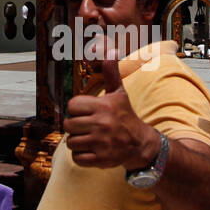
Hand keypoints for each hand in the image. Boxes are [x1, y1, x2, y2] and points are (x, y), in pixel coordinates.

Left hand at [64, 55, 158, 170]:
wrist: (140, 144)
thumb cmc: (125, 116)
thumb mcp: (119, 93)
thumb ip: (111, 73)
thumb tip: (110, 50)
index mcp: (103, 106)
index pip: (73, 105)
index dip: (77, 110)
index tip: (87, 113)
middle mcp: (102, 124)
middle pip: (69, 125)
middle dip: (75, 127)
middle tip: (87, 127)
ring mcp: (101, 143)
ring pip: (71, 142)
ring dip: (77, 142)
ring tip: (89, 139)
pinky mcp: (100, 159)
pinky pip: (77, 158)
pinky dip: (81, 156)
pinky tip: (91, 150)